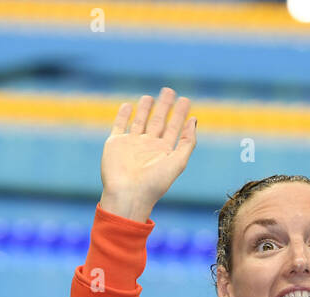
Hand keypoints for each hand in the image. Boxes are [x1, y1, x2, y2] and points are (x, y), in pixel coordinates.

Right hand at [99, 87, 196, 222]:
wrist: (128, 194)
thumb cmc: (155, 182)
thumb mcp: (178, 162)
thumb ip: (187, 142)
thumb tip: (194, 120)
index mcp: (164, 151)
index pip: (174, 128)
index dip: (180, 114)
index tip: (185, 100)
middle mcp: (148, 146)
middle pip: (159, 121)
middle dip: (164, 106)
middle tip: (169, 90)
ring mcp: (132, 144)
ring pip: (140, 121)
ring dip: (145, 109)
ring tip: (150, 97)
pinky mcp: (115, 144)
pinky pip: (119, 125)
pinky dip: (123, 115)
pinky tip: (128, 105)